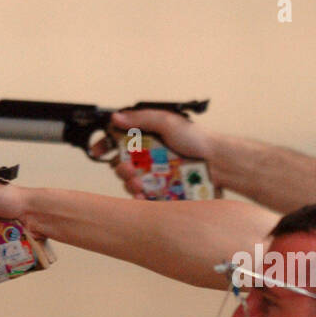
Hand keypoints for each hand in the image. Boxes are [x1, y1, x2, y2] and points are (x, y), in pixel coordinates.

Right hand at [90, 109, 217, 199]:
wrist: (218, 162)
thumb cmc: (196, 139)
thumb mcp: (167, 121)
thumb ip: (141, 119)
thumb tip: (115, 118)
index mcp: (146, 139)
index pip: (117, 142)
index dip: (104, 146)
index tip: (97, 151)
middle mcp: (148, 158)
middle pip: (121, 165)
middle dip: (119, 168)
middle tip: (128, 169)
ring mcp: (154, 176)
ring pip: (130, 183)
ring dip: (128, 183)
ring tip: (137, 183)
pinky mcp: (162, 192)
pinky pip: (144, 198)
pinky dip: (139, 199)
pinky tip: (142, 197)